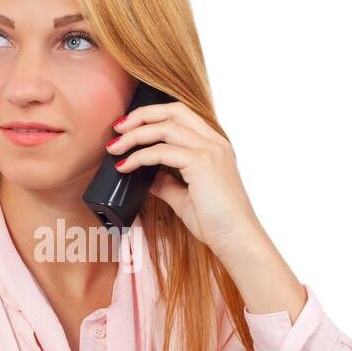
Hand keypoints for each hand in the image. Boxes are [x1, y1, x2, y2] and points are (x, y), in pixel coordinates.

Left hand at [107, 101, 263, 258]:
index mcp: (214, 146)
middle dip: (141, 114)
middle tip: (117, 128)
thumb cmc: (216, 223)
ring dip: (135, 134)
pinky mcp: (202, 163)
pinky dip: (139, 156)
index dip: (152, 116)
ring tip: (114, 147)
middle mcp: (214, 142)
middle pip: (173, 110)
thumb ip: (167, 183)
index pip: (181, 115)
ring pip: (164, 127)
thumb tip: (145, 177)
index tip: (129, 128)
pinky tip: (125, 166)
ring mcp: (210, 150)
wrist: (237, 240)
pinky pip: (161, 151)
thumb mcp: (185, 198)